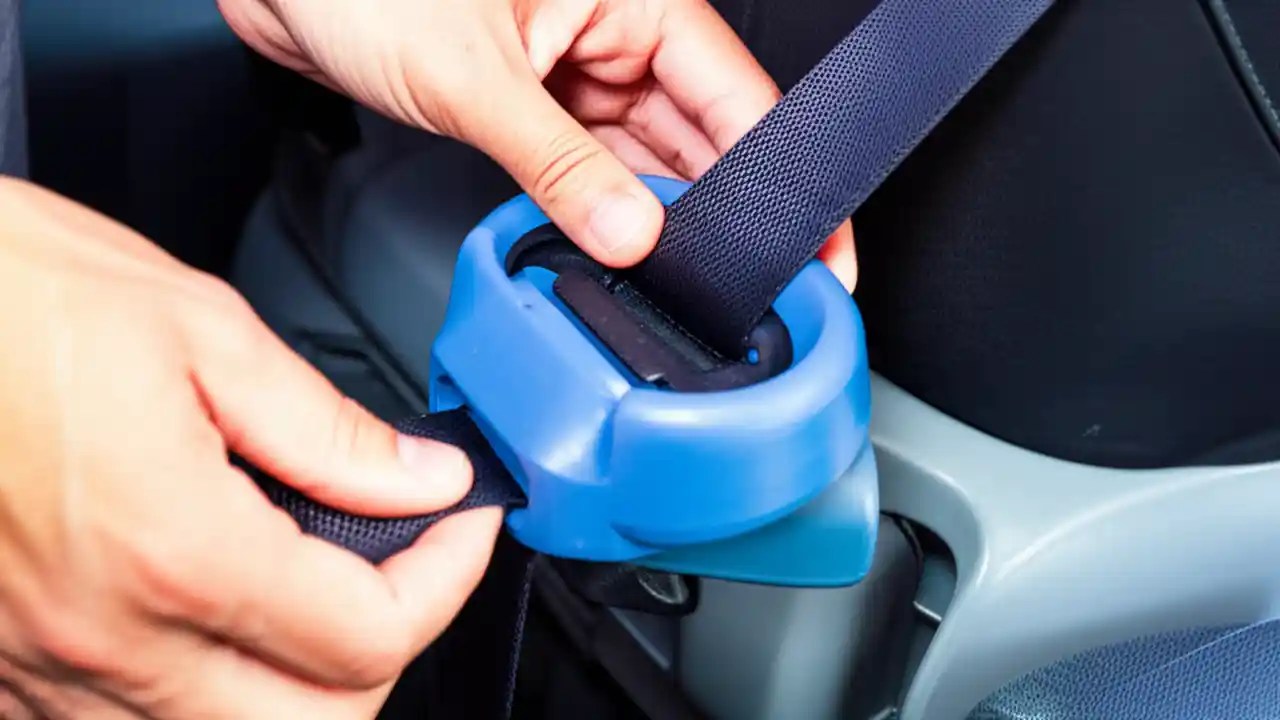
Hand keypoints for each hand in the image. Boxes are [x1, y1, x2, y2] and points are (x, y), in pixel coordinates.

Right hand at [0, 178, 500, 718]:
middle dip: (387, 649)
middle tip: (406, 562)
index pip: (371, 635)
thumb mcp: (195, 327)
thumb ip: (326, 428)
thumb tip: (420, 477)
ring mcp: (41, 664)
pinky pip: (126, 715)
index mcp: (174, 550)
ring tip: (317, 579)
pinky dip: (201, 682)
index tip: (462, 520)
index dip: (449, 576)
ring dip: (299, 676)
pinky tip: (212, 601)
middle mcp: (106, 636)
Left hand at [219, 0, 856, 287]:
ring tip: (675, 282)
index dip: (779, 182)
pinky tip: (609, 253)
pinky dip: (597, 211)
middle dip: (722, 215)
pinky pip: (587, 166)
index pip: (740, 100)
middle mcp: (614, 30)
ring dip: (655, 220)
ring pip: (644, 160)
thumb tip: (629, 235)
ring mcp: (572, 69)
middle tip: (748, 290)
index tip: (814, 251)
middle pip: (701, 139)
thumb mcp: (472, 77)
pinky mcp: (528, 102)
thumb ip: (558, 164)